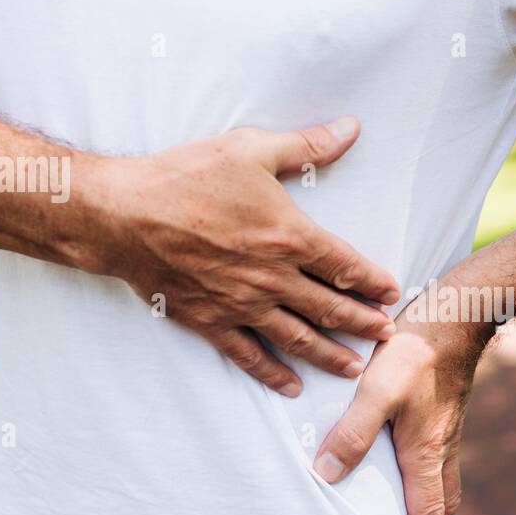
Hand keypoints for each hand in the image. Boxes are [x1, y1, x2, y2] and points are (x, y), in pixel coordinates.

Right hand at [94, 116, 399, 395]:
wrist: (122, 214)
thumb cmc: (186, 176)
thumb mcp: (251, 149)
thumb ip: (307, 145)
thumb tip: (351, 128)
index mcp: (290, 236)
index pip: (346, 265)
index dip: (374, 281)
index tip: (393, 293)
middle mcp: (272, 278)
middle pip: (331, 308)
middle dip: (364, 323)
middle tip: (387, 334)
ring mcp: (242, 304)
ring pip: (299, 338)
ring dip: (331, 355)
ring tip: (355, 367)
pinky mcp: (211, 321)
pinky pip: (249, 356)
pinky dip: (274, 373)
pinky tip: (292, 386)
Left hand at [313, 304, 491, 514]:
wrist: (458, 316)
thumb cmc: (415, 351)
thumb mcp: (376, 390)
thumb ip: (352, 432)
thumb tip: (327, 474)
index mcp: (425, 452)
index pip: (424, 513)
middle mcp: (442, 448)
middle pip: (442, 507)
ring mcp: (448, 431)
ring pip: (446, 486)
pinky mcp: (447, 414)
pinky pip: (445, 464)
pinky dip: (436, 486)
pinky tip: (422, 476)